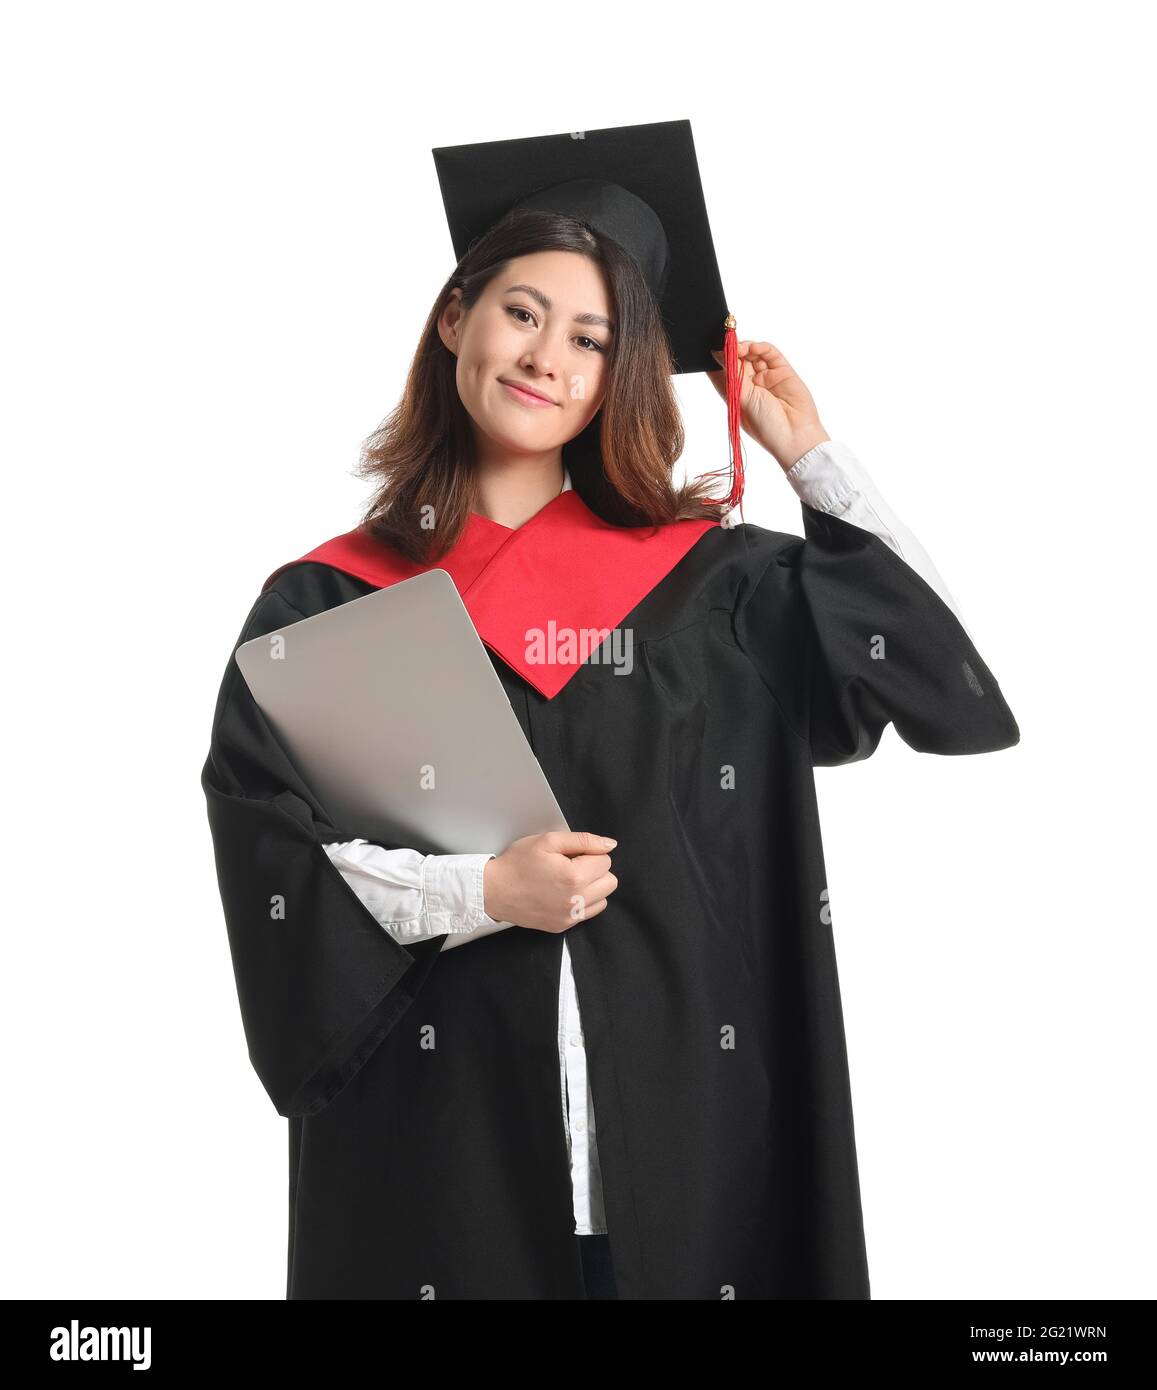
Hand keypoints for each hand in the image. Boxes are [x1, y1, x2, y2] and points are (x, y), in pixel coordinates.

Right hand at [483, 830, 618, 932]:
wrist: (493, 890)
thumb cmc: (516, 864)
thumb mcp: (548, 841)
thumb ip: (583, 840)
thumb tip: (609, 844)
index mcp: (574, 876)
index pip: (606, 861)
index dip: (590, 853)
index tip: (573, 854)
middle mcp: (575, 900)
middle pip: (610, 881)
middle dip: (595, 870)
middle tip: (572, 865)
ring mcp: (570, 916)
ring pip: (603, 898)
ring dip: (592, 887)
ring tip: (568, 879)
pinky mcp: (563, 925)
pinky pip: (588, 912)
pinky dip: (583, 901)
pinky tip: (564, 892)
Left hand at [707, 340, 830, 473]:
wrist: (794, 435)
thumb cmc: (765, 426)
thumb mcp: (742, 400)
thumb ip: (732, 376)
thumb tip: (717, 355)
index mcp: (738, 395)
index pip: (724, 372)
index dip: (718, 360)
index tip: (712, 349)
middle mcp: (751, 385)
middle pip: (739, 360)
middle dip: (731, 350)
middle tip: (725, 344)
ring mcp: (767, 377)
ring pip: (753, 354)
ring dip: (744, 347)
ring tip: (739, 347)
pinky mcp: (783, 371)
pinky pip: (770, 354)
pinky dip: (761, 347)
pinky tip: (753, 347)